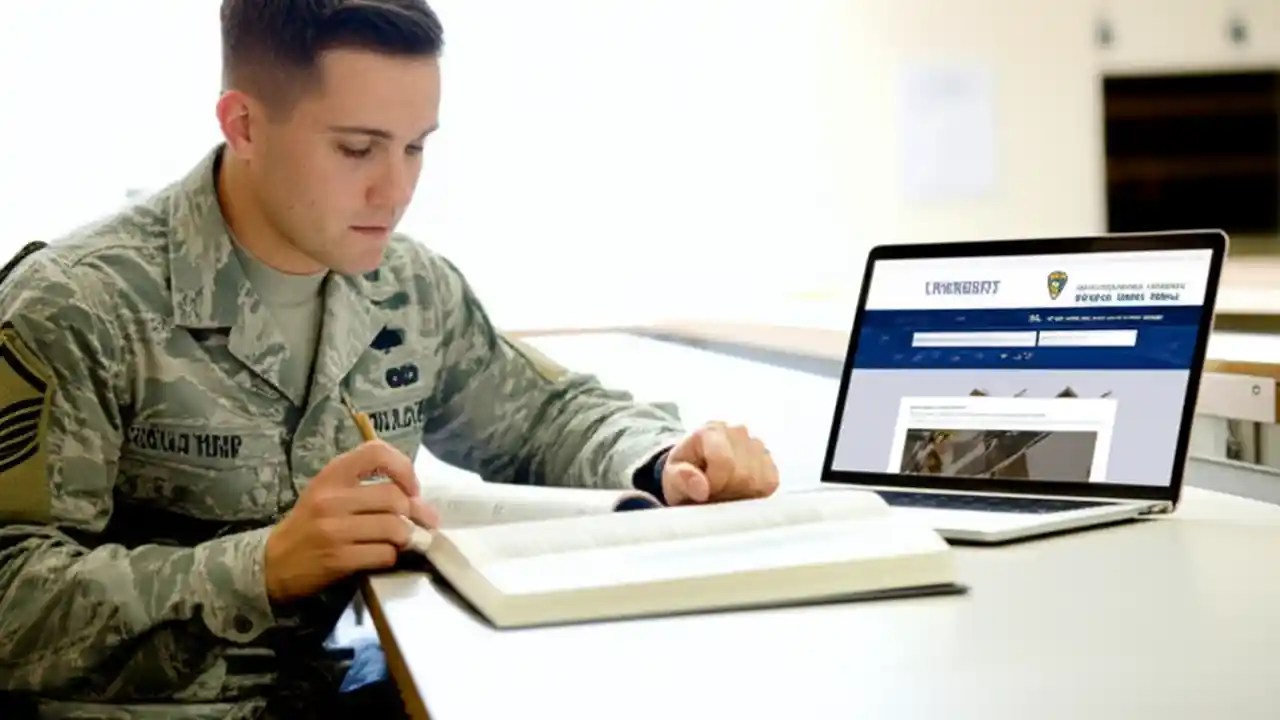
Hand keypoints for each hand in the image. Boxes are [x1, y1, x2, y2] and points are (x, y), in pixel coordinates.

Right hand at [264, 440, 438, 602]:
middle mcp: (331, 498)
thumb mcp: (329, 493)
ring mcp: (334, 529)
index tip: (411, 488)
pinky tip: (383, 556)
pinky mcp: (338, 559)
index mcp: (331, 475)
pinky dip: (391, 557)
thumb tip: (417, 499)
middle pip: (393, 497)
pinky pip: (384, 554)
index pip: (376, 453)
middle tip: (420, 523)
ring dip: (407, 537)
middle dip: (415, 513)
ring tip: (405, 541)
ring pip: (394, 528)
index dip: (403, 468)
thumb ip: (366, 488)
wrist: (273, 563)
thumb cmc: (310, 524)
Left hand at [661, 421, 778, 504]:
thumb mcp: (672, 478)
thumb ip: (681, 479)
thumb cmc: (684, 473)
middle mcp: (737, 431)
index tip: (704, 493)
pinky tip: (739, 490)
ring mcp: (756, 444)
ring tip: (724, 492)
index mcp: (710, 430)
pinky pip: (770, 483)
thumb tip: (700, 487)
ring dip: (741, 494)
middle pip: (744, 474)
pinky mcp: (769, 460)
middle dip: (727, 492)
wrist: (697, 470)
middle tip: (713, 494)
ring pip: (759, 480)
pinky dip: (755, 493)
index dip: (716, 485)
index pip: (724, 462)